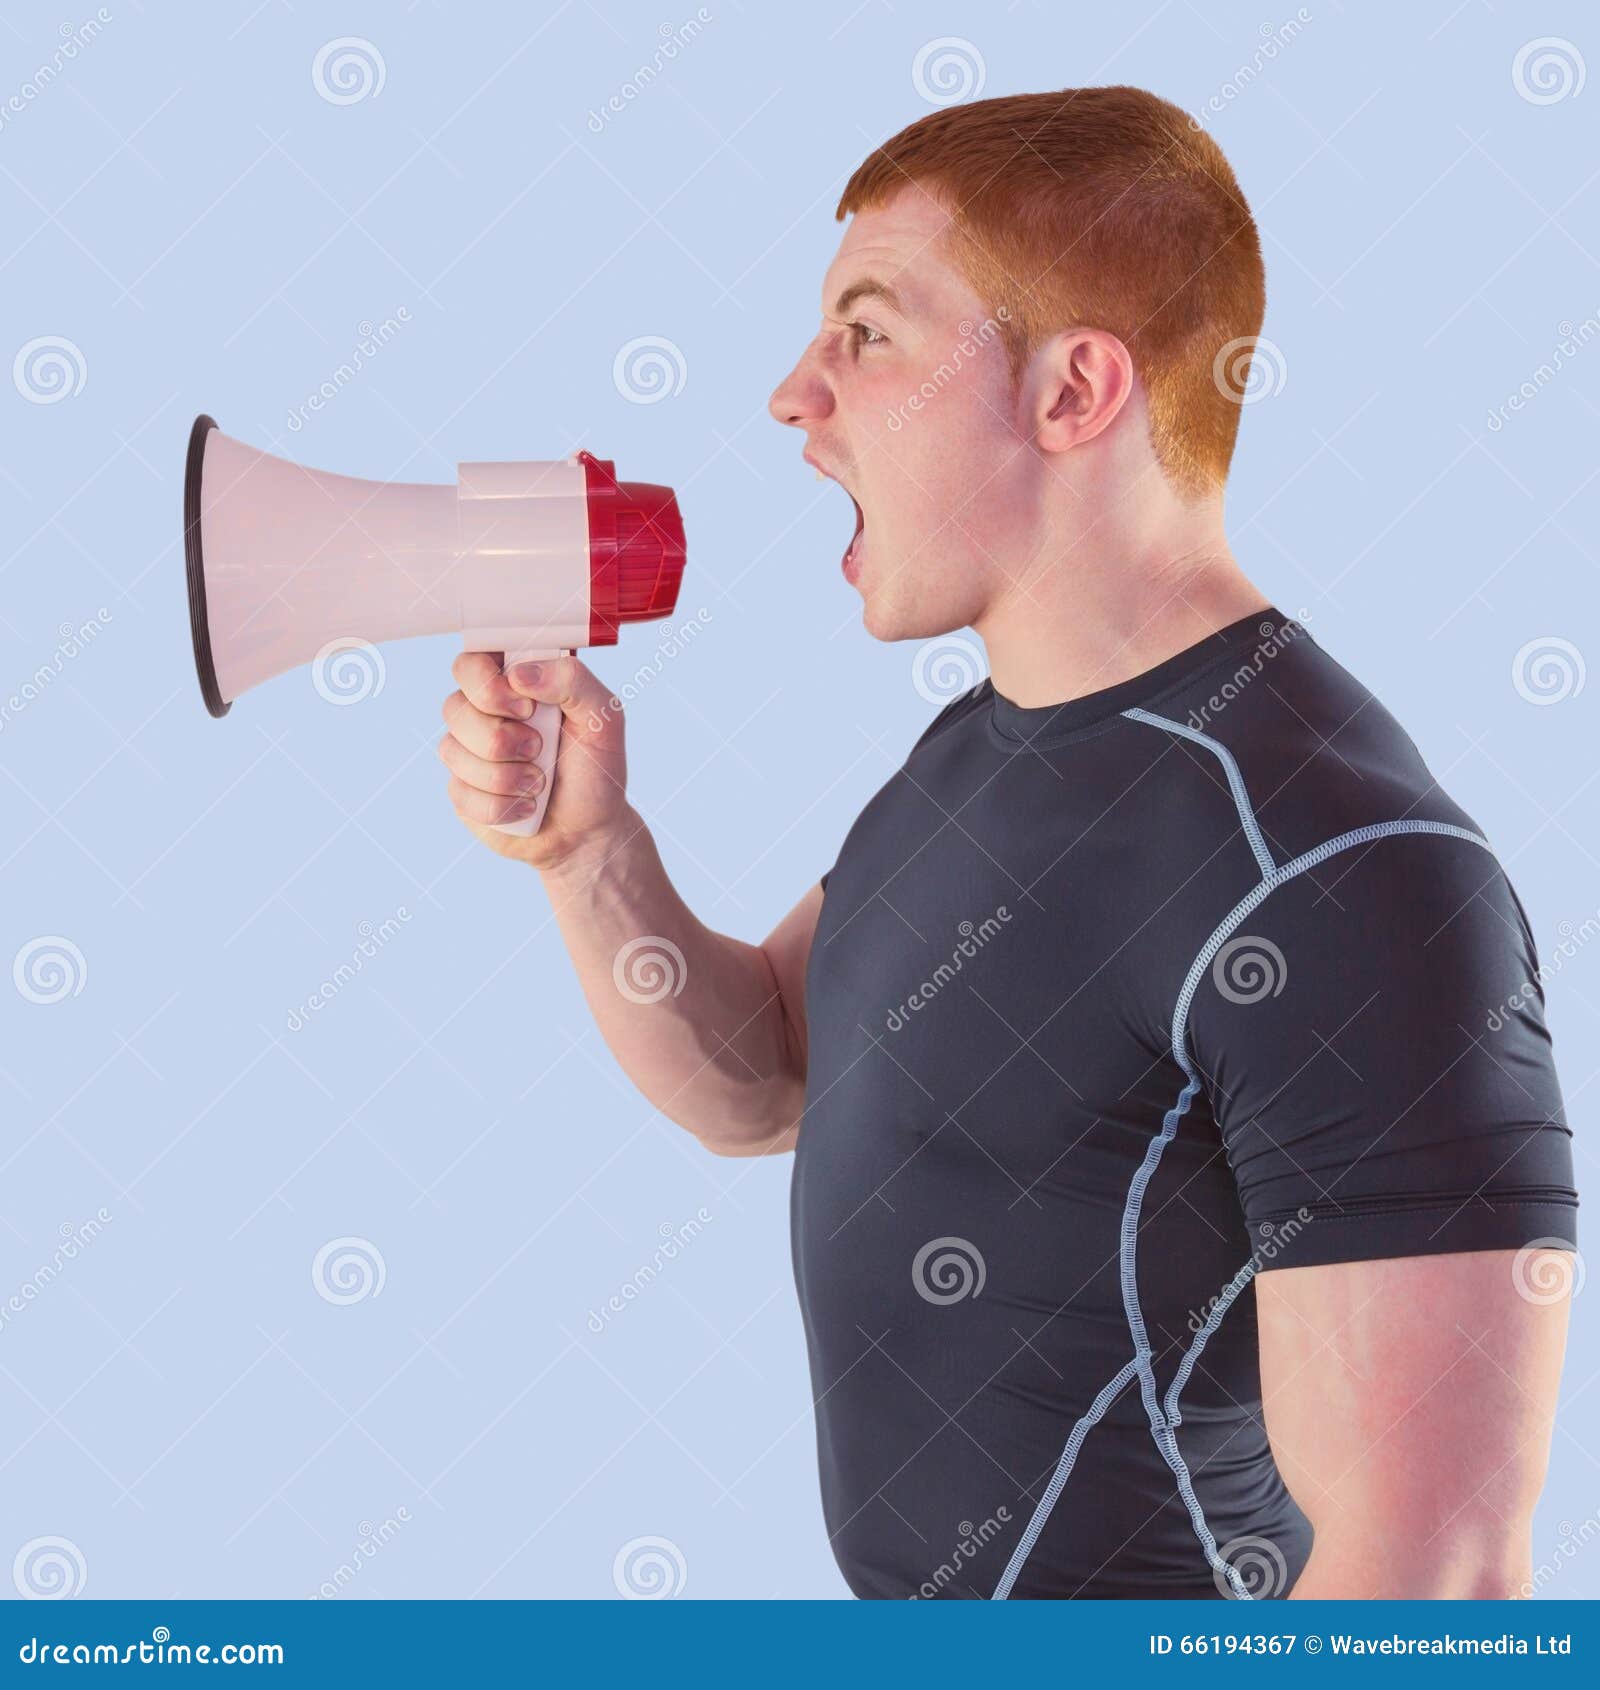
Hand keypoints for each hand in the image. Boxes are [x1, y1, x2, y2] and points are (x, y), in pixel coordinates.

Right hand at [440, 652, 633, 870]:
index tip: (526, 707)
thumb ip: (573, 681)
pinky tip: (526, 806)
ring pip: (453, 751)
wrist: (589, 830)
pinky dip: (502, 805)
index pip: (471, 661)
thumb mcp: (604, 719)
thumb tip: (519, 674)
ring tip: (540, 782)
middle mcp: (484, 714)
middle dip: (501, 736)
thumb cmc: (596, 769)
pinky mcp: (461, 791)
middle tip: (539, 747)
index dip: (486, 682)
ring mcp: (467, 753)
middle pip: (454, 706)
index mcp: (515, 685)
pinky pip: (460, 792)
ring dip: (506, 775)